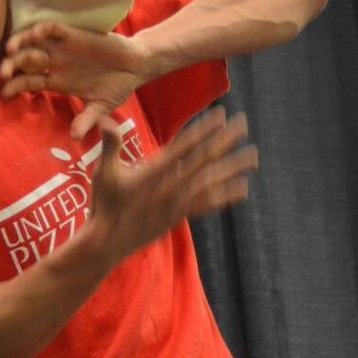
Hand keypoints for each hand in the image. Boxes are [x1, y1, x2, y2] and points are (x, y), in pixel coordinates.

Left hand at [0, 21, 150, 139]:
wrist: (137, 67)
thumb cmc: (117, 87)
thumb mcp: (101, 107)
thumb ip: (87, 120)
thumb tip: (75, 137)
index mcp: (57, 82)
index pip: (28, 82)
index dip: (14, 86)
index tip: (5, 94)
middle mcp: (55, 63)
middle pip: (24, 62)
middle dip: (10, 67)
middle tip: (3, 74)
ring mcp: (63, 48)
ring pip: (33, 42)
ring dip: (19, 44)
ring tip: (11, 51)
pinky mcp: (75, 35)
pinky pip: (53, 29)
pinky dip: (42, 30)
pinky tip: (35, 35)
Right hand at [83, 108, 257, 270]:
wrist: (109, 242)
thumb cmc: (105, 204)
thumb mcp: (104, 172)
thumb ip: (110, 144)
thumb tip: (105, 120)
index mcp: (154, 172)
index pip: (184, 146)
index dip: (204, 130)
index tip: (221, 115)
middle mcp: (171, 187)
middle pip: (204, 160)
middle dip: (225, 140)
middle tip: (244, 124)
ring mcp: (178, 202)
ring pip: (211, 181)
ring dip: (233, 166)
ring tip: (253, 155)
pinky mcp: (180, 215)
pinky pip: (207, 204)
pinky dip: (226, 195)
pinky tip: (243, 188)